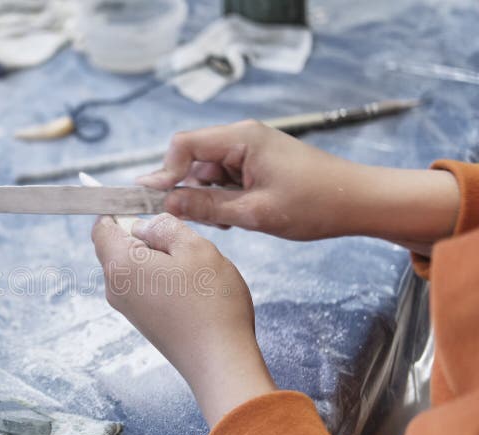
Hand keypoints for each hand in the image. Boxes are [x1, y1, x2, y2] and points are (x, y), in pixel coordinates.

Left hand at [92, 213, 275, 426]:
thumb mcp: (194, 247)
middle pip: (117, 246)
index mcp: (121, 266)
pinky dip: (164, 276)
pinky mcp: (145, 321)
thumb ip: (165, 226)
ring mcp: (129, 308)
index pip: (101, 227)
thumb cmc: (210, 305)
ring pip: (135, 266)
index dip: (118, 209)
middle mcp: (116, 289)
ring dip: (159, 256)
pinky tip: (192, 285)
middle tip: (181, 235)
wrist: (220, 363)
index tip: (144, 203)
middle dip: (145, 233)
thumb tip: (146, 224)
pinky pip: (145, 286)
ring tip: (192, 263)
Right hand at [138, 121, 459, 253]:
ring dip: (208, 197)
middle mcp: (242, 137)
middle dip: (188, 189)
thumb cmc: (315, 204)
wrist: (358, 203)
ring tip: (230, 220)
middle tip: (199, 218)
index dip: (164, 172)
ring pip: (207, 172)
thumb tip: (166, 204)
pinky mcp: (257, 163)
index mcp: (241, 139)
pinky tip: (238, 215)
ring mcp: (250, 149)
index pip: (183, 145)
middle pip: (192, 159)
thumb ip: (205, 207)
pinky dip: (224, 197)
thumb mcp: (253, 212)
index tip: (153, 200)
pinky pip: (225, 178)